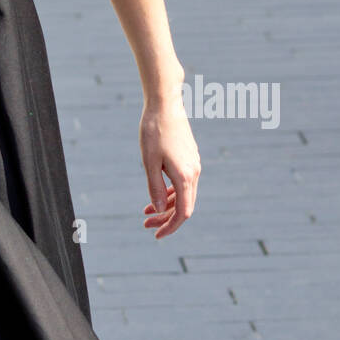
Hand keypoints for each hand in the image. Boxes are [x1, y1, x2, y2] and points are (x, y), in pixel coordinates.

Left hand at [139, 85, 200, 238]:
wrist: (165, 104)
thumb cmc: (154, 131)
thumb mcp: (148, 162)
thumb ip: (154, 187)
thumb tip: (159, 210)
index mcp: (185, 176)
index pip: (183, 213)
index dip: (170, 227)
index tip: (156, 235)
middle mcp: (194, 173)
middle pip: (184, 206)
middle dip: (165, 218)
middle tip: (145, 223)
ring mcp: (193, 165)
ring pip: (183, 194)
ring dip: (166, 205)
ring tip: (146, 211)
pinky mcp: (190, 158)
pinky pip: (182, 183)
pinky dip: (170, 192)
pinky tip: (156, 193)